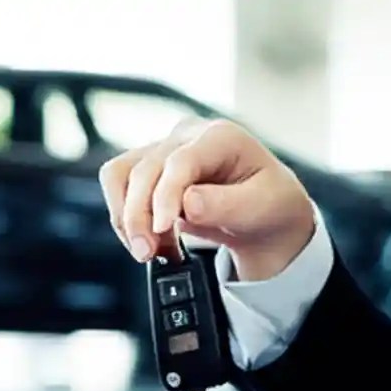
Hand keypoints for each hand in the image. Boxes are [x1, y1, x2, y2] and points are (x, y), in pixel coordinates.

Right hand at [97, 117, 314, 280]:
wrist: (266, 218)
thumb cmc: (270, 206)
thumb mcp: (262, 208)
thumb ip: (226, 205)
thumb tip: (187, 203)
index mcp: (222, 137)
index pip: (180, 161)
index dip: (165, 196)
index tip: (161, 229)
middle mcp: (188, 137)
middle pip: (144, 169)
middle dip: (138, 215)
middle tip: (147, 253)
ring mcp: (165, 151)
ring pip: (121, 174)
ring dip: (125, 217)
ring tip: (149, 250)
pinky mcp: (149, 171)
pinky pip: (120, 188)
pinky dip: (126, 219)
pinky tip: (151, 242)